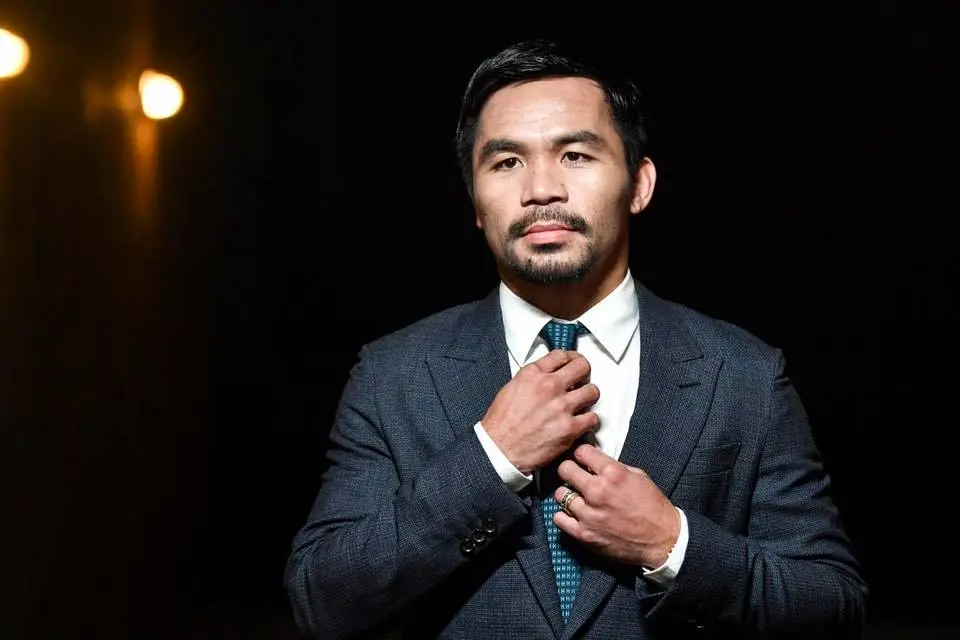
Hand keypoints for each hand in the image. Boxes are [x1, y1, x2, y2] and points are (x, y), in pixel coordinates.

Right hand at [481, 349, 599, 472]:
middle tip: (583, 379)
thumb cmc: (501, 424)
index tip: (573, 363)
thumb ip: (532, 379)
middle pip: (582, 367)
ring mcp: (561, 407)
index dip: (570, 358)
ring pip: (592, 391)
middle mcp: (549, 386)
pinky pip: (593, 418)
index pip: (561, 355)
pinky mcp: (570, 428)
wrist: (499, 449)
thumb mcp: (511, 389)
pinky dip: (590, 421)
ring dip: (589, 396)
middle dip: (584, 372)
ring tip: (583, 403)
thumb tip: (547, 376)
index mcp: (532, 375)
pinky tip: (583, 422)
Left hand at [554, 444, 679, 568]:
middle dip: (570, 470)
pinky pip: (559, 518)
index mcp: (612, 474)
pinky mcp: (584, 534)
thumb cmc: (653, 508)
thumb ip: (614, 466)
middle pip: (565, 469)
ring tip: (577, 498)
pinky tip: (574, 514)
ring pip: (560, 494)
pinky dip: (564, 515)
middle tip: (575, 475)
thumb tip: (595, 460)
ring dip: (567, 494)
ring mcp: (589, 514)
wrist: (663, 540)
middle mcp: (598, 491)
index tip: (582, 459)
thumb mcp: (638, 476)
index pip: (581, 452)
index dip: (581, 454)